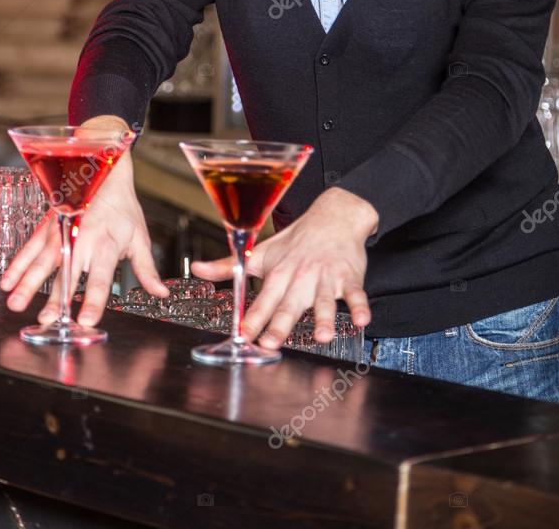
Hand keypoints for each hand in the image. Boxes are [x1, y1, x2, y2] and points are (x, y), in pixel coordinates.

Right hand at [0, 116, 168, 323]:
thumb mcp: (140, 237)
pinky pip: (30, 248)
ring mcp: (61, 233)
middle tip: (47, 320)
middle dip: (56, 298)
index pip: (101, 277)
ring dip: (29, 284)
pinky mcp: (48, 228)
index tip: (87, 319)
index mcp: (106, 245)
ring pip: (43, 262)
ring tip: (16, 304)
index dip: (94, 299)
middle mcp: (81, 240)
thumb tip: (161, 293)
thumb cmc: (123, 208)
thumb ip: (147, 269)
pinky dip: (17, 265)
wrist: (103, 171)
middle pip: (67, 273)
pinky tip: (6, 282)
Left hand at [191, 187, 377, 349]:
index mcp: (278, 274)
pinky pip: (355, 293)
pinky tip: (362, 320)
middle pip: (289, 304)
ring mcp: (325, 277)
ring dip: (324, 318)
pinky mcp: (348, 276)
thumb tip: (196, 269)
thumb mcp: (261, 253)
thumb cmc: (296, 241)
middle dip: (280, 324)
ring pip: (323, 300)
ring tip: (322, 336)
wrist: (333, 216)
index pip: (263, 299)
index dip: (252, 317)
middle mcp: (300, 277)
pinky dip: (360, 306)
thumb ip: (229, 266)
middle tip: (271, 343)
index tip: (243, 335)